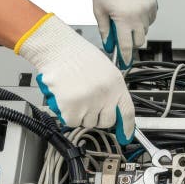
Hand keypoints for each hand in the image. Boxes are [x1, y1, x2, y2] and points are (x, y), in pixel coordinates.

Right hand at [16, 14, 134, 141]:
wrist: (57, 48)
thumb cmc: (78, 56)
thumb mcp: (105, 70)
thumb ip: (112, 90)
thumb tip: (115, 109)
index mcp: (116, 84)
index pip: (127, 112)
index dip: (127, 127)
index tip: (125, 135)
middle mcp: (105, 95)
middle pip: (106, 122)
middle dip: (97, 118)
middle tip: (88, 105)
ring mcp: (89, 102)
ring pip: (88, 123)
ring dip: (81, 114)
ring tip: (75, 95)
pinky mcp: (72, 108)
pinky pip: (72, 122)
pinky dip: (67, 115)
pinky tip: (66, 99)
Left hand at [92, 0, 157, 68]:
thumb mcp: (99, 10)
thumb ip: (105, 30)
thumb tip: (109, 45)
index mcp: (124, 19)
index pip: (126, 46)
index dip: (125, 57)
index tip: (125, 64)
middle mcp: (138, 16)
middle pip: (139, 41)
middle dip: (131, 43)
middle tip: (122, 36)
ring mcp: (147, 10)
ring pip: (145, 31)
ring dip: (136, 30)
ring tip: (125, 17)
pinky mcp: (152, 4)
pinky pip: (150, 20)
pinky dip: (143, 20)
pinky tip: (134, 11)